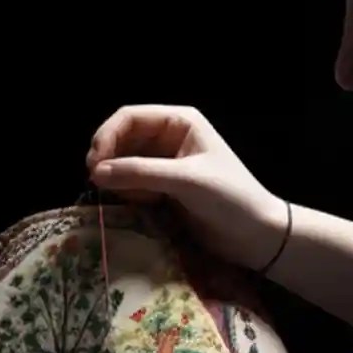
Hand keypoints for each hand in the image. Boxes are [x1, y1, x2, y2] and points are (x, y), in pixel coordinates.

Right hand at [86, 104, 288, 271]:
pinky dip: (126, 191)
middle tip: (96, 182)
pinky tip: (131, 204)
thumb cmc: (231, 198)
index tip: (94, 164)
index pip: (130, 117)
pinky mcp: (164, 187)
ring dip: (115, 176)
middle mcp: (170, 137)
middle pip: (123, 138)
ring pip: (124, 162)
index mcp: (180, 121)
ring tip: (113, 195)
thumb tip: (96, 171)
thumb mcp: (186, 181)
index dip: (107, 136)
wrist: (258, 235)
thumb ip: (141, 174)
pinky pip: (133, 183)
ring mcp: (166, 163)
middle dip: (107, 157)